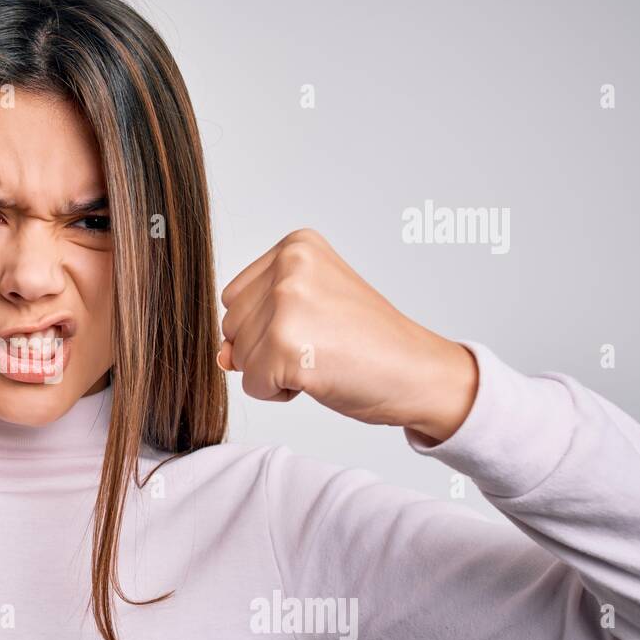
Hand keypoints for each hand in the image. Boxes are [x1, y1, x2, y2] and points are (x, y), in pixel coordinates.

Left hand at [218, 228, 477, 443]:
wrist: (419, 372)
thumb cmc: (370, 344)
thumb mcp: (309, 311)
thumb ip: (257, 320)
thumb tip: (221, 355)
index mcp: (296, 246)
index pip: (236, 297)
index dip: (267, 325)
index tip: (317, 325)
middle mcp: (289, 266)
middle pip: (231, 326)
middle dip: (266, 348)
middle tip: (322, 345)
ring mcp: (287, 302)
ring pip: (238, 357)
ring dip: (275, 371)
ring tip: (324, 358)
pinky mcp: (285, 344)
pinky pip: (253, 385)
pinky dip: (281, 393)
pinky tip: (320, 377)